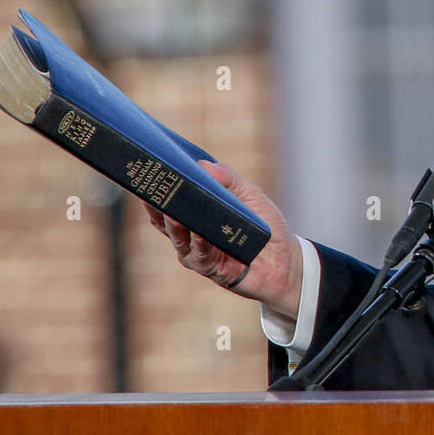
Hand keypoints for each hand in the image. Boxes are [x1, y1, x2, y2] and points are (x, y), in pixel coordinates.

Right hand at [145, 160, 303, 318]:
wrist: (286, 259)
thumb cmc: (263, 225)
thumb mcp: (249, 194)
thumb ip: (228, 179)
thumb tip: (203, 164)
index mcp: (194, 218)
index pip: (166, 204)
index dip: (154, 190)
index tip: (147, 172)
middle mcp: (189, 238)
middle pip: (166, 220)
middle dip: (160, 202)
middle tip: (153, 185)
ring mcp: (198, 255)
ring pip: (179, 237)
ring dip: (175, 222)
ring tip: (172, 206)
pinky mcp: (213, 270)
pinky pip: (202, 254)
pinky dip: (199, 241)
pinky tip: (199, 230)